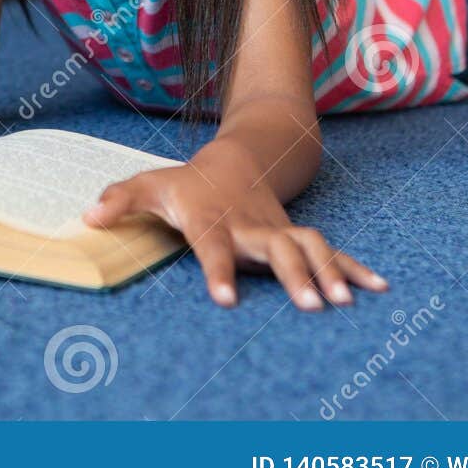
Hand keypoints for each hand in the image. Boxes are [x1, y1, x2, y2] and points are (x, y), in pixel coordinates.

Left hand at [83, 137, 385, 309]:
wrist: (235, 161)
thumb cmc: (185, 185)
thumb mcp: (147, 186)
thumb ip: (119, 200)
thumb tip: (87, 216)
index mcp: (211, 220)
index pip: (212, 248)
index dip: (218, 272)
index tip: (225, 299)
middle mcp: (249, 227)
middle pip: (273, 250)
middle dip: (293, 276)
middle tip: (310, 306)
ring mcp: (277, 230)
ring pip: (308, 247)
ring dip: (329, 272)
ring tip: (345, 302)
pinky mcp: (298, 236)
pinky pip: (330, 251)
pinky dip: (355, 267)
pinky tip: (380, 288)